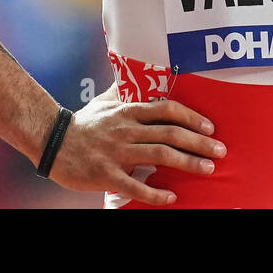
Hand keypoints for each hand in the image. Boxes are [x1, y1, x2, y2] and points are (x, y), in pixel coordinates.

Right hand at [45, 86, 226, 205]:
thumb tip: (135, 74)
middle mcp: (127, 129)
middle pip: (170, 133)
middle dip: (199, 142)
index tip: (210, 127)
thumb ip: (124, 92)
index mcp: (128, 112)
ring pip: (159, 155)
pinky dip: (155, 193)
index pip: (167, 110)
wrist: (52, 142)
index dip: (192, 117)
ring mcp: (117, 152)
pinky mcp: (106, 174)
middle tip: (220, 151)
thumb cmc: (83, 123)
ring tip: (207, 169)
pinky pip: (135, 186)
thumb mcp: (105, 102)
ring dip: (187, 163)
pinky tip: (172, 197)